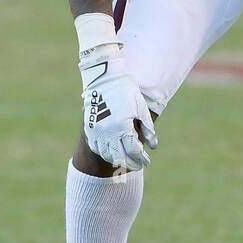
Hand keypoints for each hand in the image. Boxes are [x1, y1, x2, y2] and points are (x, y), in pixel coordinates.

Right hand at [79, 44, 157, 171]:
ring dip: (117, 160)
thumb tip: (153, 146)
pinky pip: (95, 147)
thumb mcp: (141, 108)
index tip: (147, 161)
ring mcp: (97, 131)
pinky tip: (111, 153)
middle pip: (120, 158)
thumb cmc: (126, 91)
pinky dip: (104, 153)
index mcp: (123, 127)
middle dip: (131, 164)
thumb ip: (147, 128)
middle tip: (138, 165)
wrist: (104, 77)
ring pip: (107, 155)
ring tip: (125, 161)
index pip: (134, 151)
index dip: (141, 159)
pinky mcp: (90, 128)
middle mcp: (108, 132)